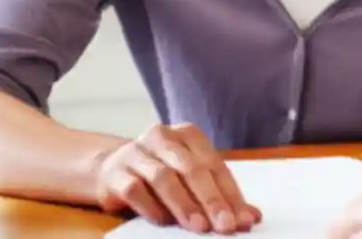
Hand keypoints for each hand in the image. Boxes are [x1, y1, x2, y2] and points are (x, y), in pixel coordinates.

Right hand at [94, 123, 259, 233]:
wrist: (110, 168)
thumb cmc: (160, 173)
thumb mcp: (190, 179)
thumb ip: (219, 196)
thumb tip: (251, 218)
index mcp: (186, 134)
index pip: (213, 164)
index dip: (230, 194)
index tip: (242, 220)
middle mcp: (161, 137)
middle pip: (191, 168)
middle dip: (211, 199)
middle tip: (225, 225)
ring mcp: (135, 153)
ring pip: (163, 177)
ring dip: (184, 204)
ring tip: (199, 227)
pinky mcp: (115, 172)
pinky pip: (135, 189)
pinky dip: (152, 207)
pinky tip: (164, 222)